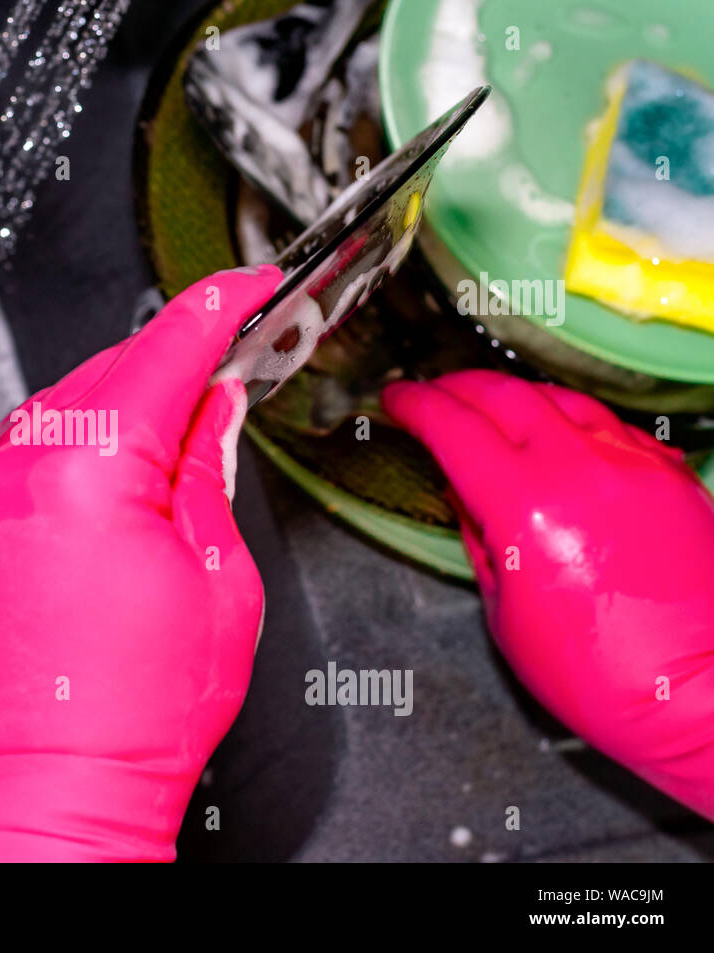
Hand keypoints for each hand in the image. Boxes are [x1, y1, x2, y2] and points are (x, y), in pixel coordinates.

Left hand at [0, 266, 281, 860]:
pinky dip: (63, 451)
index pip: (165, 354)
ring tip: (164, 444)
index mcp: (92, 472)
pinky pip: (15, 456)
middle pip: (105, 373)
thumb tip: (213, 412)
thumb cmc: (135, 715)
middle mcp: (17, 471)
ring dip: (113, 407)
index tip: (243, 289)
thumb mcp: (217, 582)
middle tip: (222, 378)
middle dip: (168, 365)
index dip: (215, 311)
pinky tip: (99, 483)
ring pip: (55, 409)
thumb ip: (207, 473)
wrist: (49, 787)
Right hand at [383, 370, 713, 819]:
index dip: (416, 406)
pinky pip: (608, 425)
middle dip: (457, 387)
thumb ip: (480, 540)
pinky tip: (555, 433)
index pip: (454, 429)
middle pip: (504, 396)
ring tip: (488, 405)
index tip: (395, 398)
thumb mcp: (505, 613)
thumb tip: (466, 497)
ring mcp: (630, 464)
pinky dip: (568, 418)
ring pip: (559, 399)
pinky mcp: (667, 475)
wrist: (700, 692)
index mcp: (524, 504)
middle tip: (431, 393)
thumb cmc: (597, 673)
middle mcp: (578, 467)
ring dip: (513, 395)